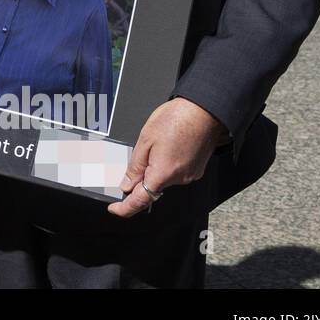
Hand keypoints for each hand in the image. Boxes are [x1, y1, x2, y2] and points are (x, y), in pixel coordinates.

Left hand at [107, 97, 228, 217]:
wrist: (205, 111)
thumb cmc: (177, 119)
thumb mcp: (145, 139)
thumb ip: (135, 166)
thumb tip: (127, 185)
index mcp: (163, 173)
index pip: (140, 200)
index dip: (125, 208)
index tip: (115, 209)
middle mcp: (179, 179)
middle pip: (152, 187)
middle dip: (142, 175)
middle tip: (142, 152)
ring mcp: (190, 175)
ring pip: (164, 178)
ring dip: (156, 167)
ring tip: (160, 142)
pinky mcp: (196, 169)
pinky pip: (176, 172)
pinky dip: (168, 164)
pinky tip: (169, 145)